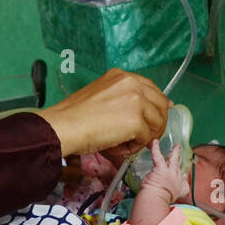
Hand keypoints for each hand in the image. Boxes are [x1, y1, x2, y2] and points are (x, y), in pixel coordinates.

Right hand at [37, 69, 169, 157]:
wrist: (64, 126)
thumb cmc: (74, 116)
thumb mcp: (100, 95)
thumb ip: (121, 98)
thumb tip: (141, 111)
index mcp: (121, 76)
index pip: (151, 88)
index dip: (158, 103)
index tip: (159, 114)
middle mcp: (131, 84)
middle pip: (161, 103)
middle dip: (157, 122)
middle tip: (148, 137)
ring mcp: (135, 101)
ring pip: (156, 122)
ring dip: (144, 136)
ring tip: (125, 144)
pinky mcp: (135, 121)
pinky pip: (145, 138)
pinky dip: (133, 147)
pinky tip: (117, 148)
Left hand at [140, 140, 188, 204]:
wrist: (156, 199)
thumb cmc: (163, 200)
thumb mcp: (179, 197)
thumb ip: (183, 191)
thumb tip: (185, 187)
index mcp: (180, 185)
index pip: (181, 177)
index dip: (179, 174)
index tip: (180, 173)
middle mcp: (176, 176)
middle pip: (178, 166)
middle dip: (178, 159)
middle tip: (179, 152)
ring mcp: (169, 171)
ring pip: (172, 159)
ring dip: (174, 152)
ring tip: (176, 146)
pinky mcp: (160, 168)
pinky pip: (157, 156)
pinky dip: (156, 148)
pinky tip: (155, 142)